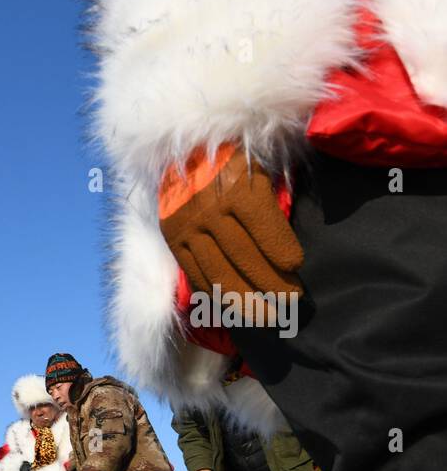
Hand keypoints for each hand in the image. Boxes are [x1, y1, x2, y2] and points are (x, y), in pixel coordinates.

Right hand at [159, 144, 302, 305]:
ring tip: (266, 316)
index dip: (281, 250)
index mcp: (236, 190)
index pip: (263, 227)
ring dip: (244, 299)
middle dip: (270, 282)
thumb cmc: (231, 163)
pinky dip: (215, 293)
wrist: (179, 154)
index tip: (296, 267)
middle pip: (244, 256)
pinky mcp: (174, 241)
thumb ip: (271, 204)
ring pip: (218, 272)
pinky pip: (195, 274)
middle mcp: (210, 212)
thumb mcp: (257, 171)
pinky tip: (233, 306)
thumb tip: (290, 247)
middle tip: (291, 301)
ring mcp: (188, 229)